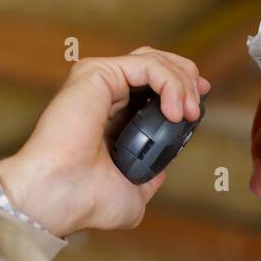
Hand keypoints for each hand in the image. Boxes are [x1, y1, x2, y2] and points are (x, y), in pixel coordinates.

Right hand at [0, 47, 210, 237]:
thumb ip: (149, 180)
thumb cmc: (86, 200)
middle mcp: (103, 95)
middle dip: (186, 78)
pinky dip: (169, 82)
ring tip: (189, 112)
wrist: (62, 197)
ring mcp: (98, 81)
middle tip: (198, 104)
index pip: (151, 88)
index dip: (180, 89)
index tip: (197, 107)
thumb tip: (162, 170)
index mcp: (110, 117)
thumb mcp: (133, 194)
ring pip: (154, 60)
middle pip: (155, 63)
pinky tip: (175, 111)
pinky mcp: (96, 73)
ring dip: (181, 81)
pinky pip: (146, 65)